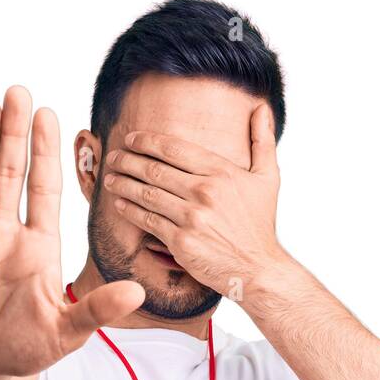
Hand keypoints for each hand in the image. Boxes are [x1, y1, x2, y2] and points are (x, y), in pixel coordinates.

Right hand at [0, 86, 144, 379]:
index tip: (50, 115)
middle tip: (18, 91)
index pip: (44, 189)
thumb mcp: (67, 331)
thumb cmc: (25, 352)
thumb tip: (138, 291)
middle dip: (13, 135)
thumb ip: (98, 309)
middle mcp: (4, 235)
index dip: (46, 153)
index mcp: (38, 247)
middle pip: (9, 174)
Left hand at [102, 104, 291, 301]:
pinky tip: (120, 204)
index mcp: (221, 173)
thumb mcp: (268, 179)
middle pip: (154, 169)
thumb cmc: (259, 225)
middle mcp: (205, 192)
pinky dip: (130, 210)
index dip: (147, 141)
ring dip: (123, 183)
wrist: (259, 270)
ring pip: (146, 194)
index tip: (131, 138)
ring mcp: (192, 218)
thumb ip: (262, 140)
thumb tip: (261, 108)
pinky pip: (148, 221)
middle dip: (128, 160)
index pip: (174, 149)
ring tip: (111, 178)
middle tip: (114, 157)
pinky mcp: (181, 242)